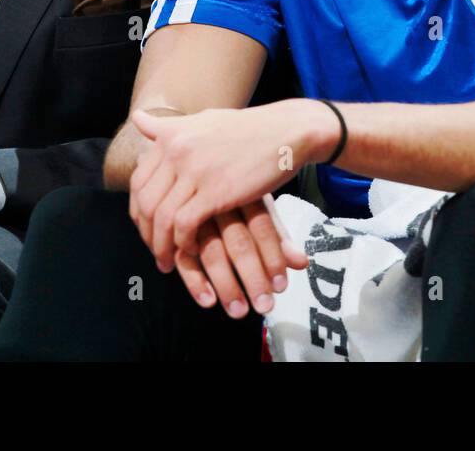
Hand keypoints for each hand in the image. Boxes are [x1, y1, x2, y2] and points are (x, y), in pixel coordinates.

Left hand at [129, 99, 335, 265]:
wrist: (288, 130)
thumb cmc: (249, 129)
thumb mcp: (204, 120)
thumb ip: (169, 127)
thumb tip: (137, 117)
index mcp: (171, 136)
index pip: (138, 182)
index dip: (138, 212)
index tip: (147, 230)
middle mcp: (177, 150)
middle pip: (145, 202)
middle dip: (147, 233)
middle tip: (156, 251)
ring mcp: (195, 170)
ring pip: (162, 216)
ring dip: (162, 245)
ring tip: (169, 260)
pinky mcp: (216, 190)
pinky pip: (185, 224)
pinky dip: (183, 242)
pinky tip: (192, 250)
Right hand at [171, 199, 307, 317]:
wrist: (193, 163)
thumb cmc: (231, 187)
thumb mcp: (256, 202)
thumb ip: (277, 234)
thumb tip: (302, 263)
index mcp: (243, 191)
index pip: (262, 226)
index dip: (272, 256)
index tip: (281, 287)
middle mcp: (219, 201)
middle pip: (238, 242)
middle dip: (253, 278)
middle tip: (265, 306)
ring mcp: (194, 214)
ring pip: (209, 251)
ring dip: (225, 284)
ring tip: (239, 311)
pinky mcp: (172, 228)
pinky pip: (182, 256)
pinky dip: (194, 280)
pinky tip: (208, 300)